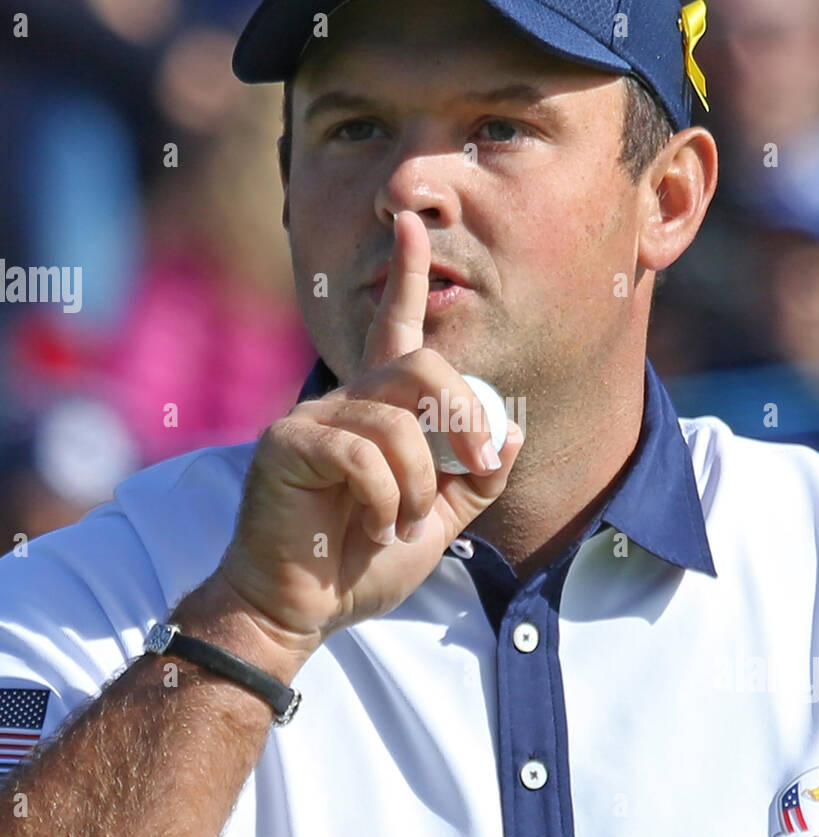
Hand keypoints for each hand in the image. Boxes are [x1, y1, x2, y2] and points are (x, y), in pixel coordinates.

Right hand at [216, 211, 523, 663]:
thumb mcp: (438, 522)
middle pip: (421, 367)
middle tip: (476, 467)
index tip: (410, 225)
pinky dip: (384, 500)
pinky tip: (372, 529)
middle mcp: (346, 401)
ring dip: (419, 483)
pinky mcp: (287, 444)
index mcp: (380, 411)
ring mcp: (312, 417)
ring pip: (397, 420)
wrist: (298, 611)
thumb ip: (475, 478)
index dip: (405, 275)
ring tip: (401, 525)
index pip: (395, 329)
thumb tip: (513, 430)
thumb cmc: (360, 563)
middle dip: (464, 418)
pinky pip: (361, 453)